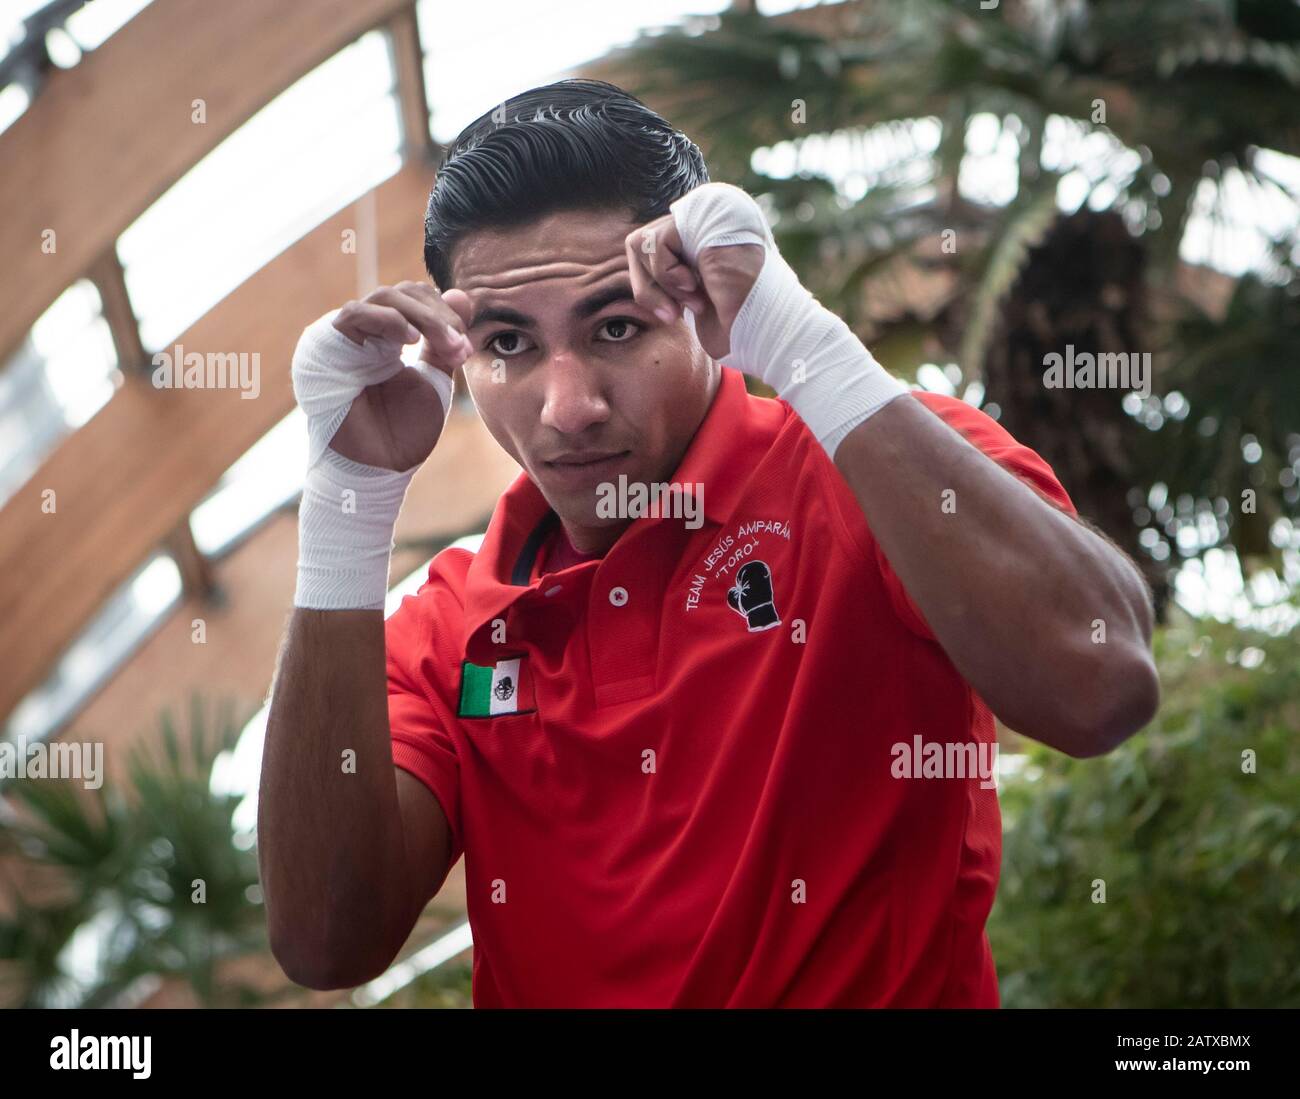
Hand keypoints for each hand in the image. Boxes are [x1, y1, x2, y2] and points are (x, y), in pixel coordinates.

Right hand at [328, 281, 472, 470]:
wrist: (376, 470)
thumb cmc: (401, 434)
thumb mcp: (434, 381)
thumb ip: (446, 342)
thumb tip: (461, 294)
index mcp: (388, 338)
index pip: (417, 299)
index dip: (446, 314)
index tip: (466, 348)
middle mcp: (365, 333)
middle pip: (403, 293)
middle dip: (439, 316)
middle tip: (459, 347)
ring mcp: (345, 336)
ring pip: (384, 298)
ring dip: (423, 317)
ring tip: (446, 347)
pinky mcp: (326, 345)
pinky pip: (355, 314)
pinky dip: (387, 320)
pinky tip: (410, 340)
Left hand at [624, 200, 763, 361]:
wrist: (769, 331)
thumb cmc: (737, 324)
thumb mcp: (690, 296)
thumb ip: (666, 274)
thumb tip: (635, 254)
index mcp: (701, 237)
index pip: (648, 251)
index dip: (649, 287)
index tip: (672, 315)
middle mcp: (704, 219)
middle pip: (640, 244)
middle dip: (648, 287)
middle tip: (675, 313)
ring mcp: (706, 213)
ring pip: (642, 242)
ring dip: (661, 283)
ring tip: (693, 299)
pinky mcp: (705, 216)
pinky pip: (655, 242)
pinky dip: (667, 275)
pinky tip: (697, 286)